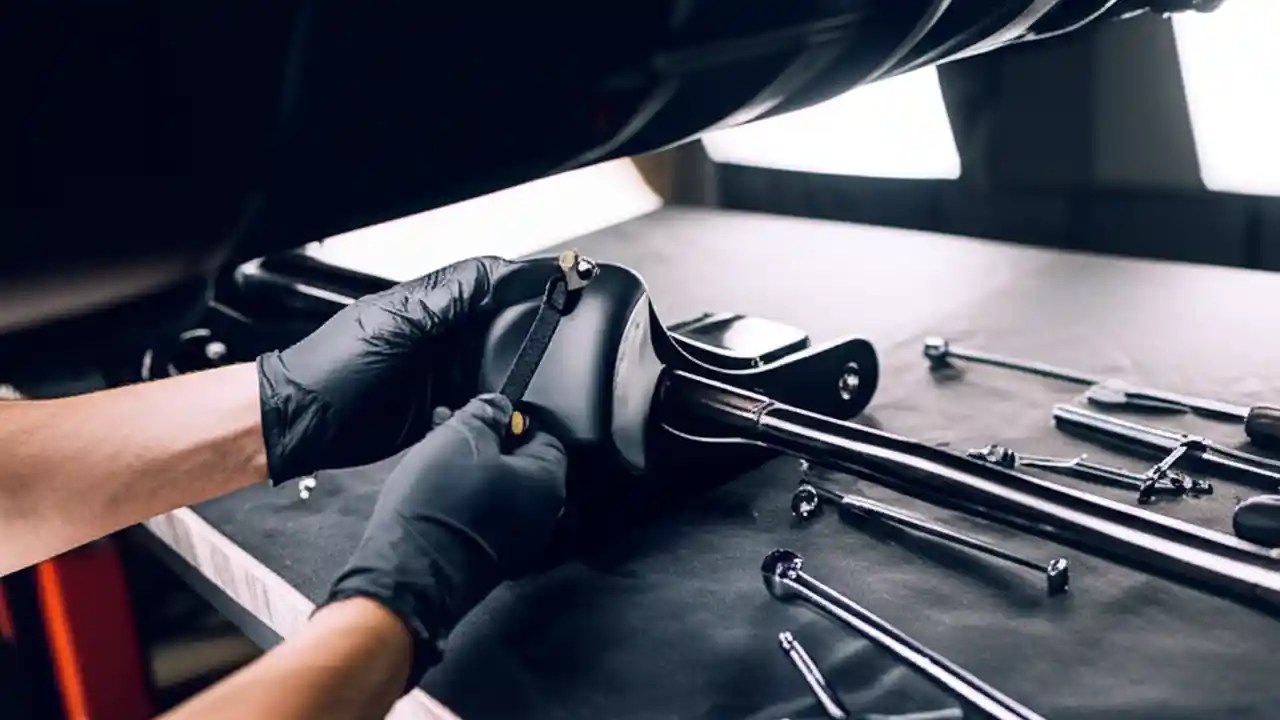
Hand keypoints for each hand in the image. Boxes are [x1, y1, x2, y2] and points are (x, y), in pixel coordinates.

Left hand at [256, 255, 555, 480]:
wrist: (304, 422)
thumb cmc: (333, 366)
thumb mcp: (392, 324)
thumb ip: (444, 300)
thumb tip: (494, 273)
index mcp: (429, 304)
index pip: (489, 279)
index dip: (527, 276)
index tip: (566, 275)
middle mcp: (440, 334)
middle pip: (502, 320)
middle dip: (536, 319)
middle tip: (575, 320)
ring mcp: (442, 371)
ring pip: (499, 361)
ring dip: (525, 365)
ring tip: (561, 365)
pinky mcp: (442, 407)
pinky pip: (484, 401)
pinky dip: (505, 403)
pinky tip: (523, 405)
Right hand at [324, 393, 567, 683]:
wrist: (410, 573)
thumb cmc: (440, 502)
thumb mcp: (461, 437)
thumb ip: (486, 414)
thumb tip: (499, 406)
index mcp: (548, 483)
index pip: (544, 436)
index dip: (511, 421)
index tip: (481, 417)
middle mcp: (545, 517)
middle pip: (521, 465)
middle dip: (486, 445)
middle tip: (450, 432)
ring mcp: (520, 544)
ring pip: (500, 492)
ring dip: (471, 471)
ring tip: (433, 455)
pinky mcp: (492, 561)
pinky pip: (486, 519)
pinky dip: (466, 501)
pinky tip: (434, 489)